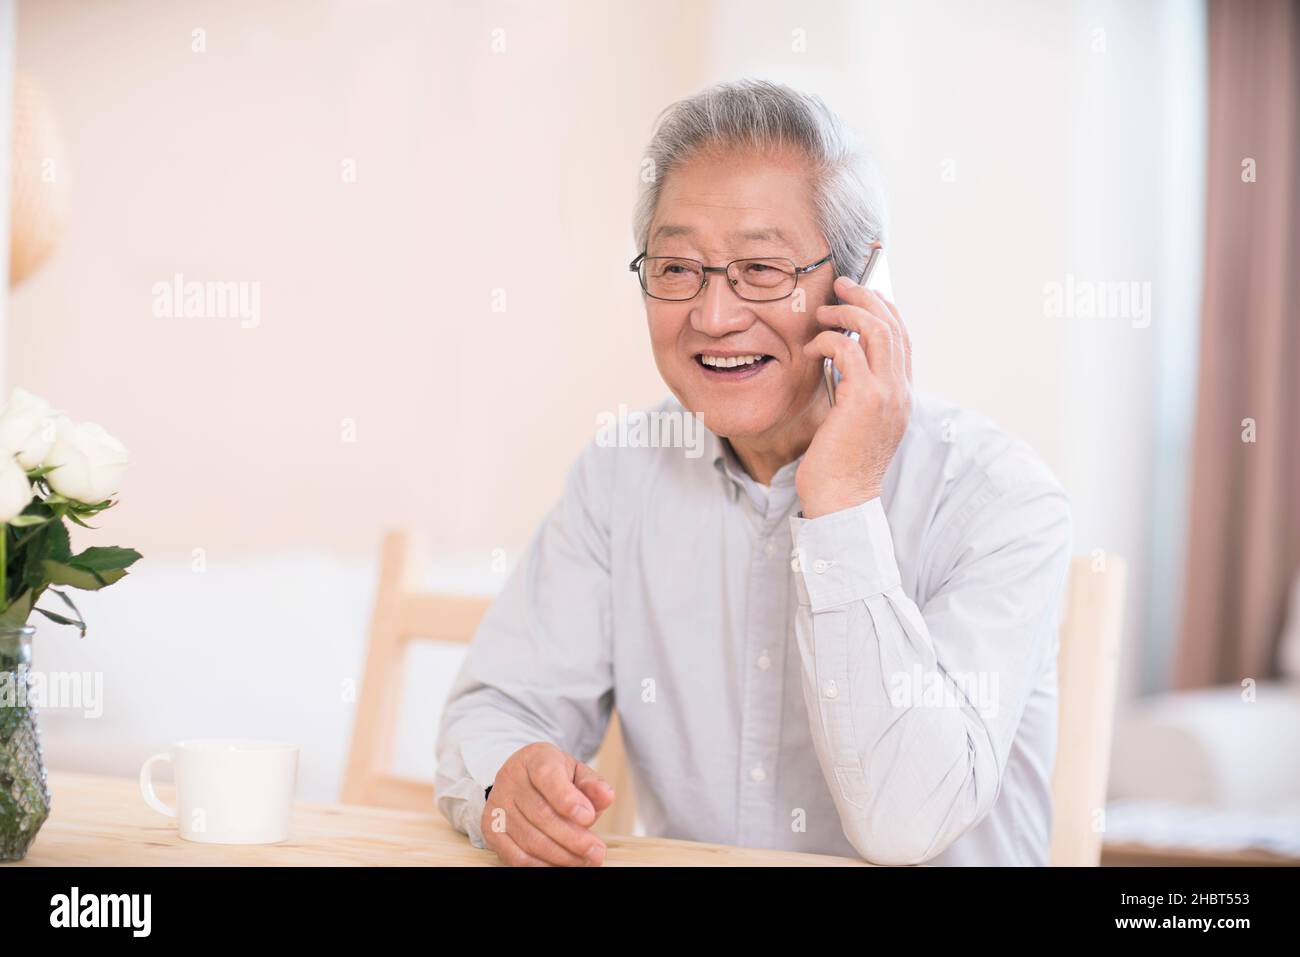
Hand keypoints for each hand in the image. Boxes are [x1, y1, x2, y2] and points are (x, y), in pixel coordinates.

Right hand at [480, 742, 615, 865]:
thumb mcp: (577, 773)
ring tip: (585, 860)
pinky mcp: (491, 830)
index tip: (588, 817)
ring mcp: (497, 805)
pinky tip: (561, 864)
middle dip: (573, 838)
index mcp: (535, 759)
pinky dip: (541, 865)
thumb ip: (592, 784)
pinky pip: (515, 857)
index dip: (567, 799)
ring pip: (530, 839)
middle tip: (596, 851)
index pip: (547, 776)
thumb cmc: (556, 779)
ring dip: (561, 856)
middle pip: (541, 814)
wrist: (524, 781)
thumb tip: (606, 796)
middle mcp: (510, 779)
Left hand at [797, 274, 912, 518]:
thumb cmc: (840, 465)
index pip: (903, 338)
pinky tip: (810, 349)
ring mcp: (886, 394)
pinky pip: (847, 349)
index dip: (885, 309)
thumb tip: (839, 362)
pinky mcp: (863, 399)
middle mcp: (900, 391)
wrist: (842, 500)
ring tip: (823, 311)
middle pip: (893, 325)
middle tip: (840, 284)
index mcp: (902, 396)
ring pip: (877, 329)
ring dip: (848, 311)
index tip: (860, 295)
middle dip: (867, 297)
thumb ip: (857, 391)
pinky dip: (827, 340)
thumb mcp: (856, 422)